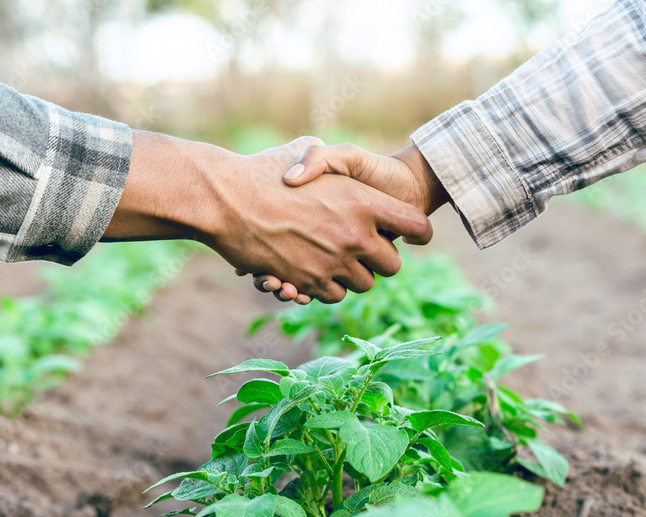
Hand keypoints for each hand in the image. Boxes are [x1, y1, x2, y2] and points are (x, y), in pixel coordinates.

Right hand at [105, 131, 432, 303]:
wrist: (226, 199)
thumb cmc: (264, 171)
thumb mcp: (308, 153)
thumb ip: (334, 161)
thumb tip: (349, 174)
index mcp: (364, 201)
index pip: (416, 227)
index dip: (419, 233)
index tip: (413, 235)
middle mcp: (355, 235)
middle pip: (393, 266)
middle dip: (381, 260)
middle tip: (365, 249)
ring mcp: (333, 262)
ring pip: (364, 285)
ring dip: (353, 275)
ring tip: (335, 258)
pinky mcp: (309, 282)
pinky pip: (333, 295)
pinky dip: (326, 287)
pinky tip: (313, 268)